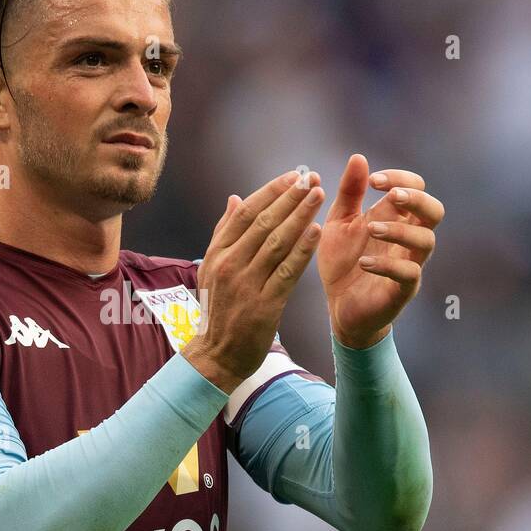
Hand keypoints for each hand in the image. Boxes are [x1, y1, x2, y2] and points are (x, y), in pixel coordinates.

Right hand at [182, 170, 324, 391]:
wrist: (217, 354)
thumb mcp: (211, 269)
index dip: (271, 191)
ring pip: (277, 242)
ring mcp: (246, 284)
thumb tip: (234, 199)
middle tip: (312, 179)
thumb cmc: (218, 310)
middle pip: (263, 223)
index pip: (245, 213)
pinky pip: (287, 271)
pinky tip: (317, 231)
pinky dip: (302, 249)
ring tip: (319, 196)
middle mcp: (230, 265)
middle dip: (290, 198)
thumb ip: (223, 233)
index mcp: (217, 253)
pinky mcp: (265, 304)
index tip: (293, 175)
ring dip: (300, 216)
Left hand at [316, 155, 443, 348]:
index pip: (416, 187)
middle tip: (391, 197)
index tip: (373, 180)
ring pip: (426, 241)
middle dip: (417, 199)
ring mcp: (409, 264)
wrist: (337, 307)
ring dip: (399, 230)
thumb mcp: (340, 222)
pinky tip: (363, 262)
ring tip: (370, 230)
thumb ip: (350, 193)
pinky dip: (387, 265)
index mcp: (396, 217)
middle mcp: (408, 239)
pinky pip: (409, 275)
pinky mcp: (402, 291)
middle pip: (435, 211)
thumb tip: (358, 158)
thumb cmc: (343, 262)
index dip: (400, 178)